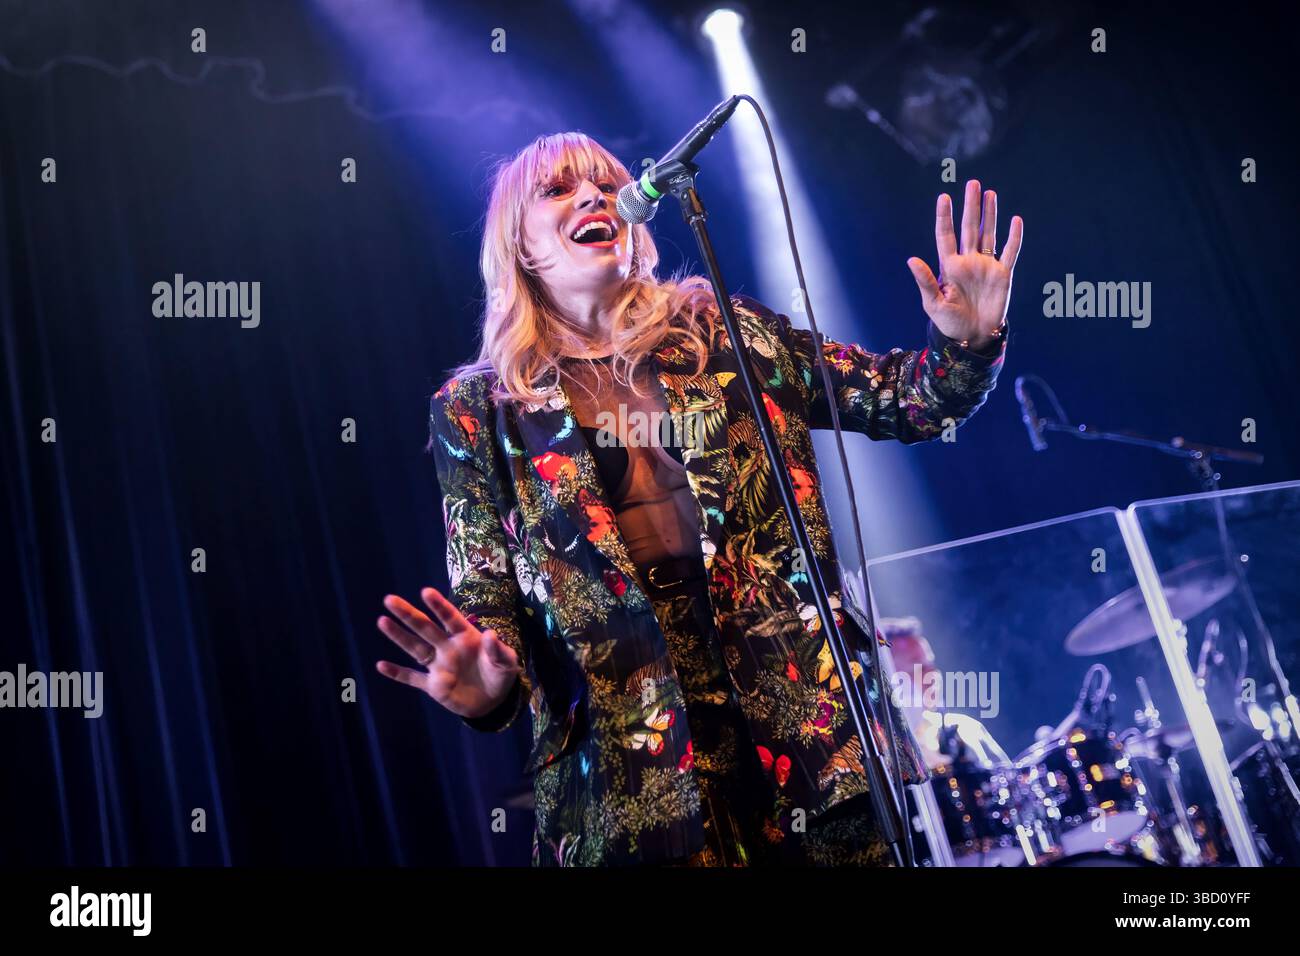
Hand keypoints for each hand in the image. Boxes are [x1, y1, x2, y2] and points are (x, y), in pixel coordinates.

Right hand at [375, 587, 521, 718]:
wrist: (493, 701)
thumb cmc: (500, 673)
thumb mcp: (506, 662)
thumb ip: (498, 650)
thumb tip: (489, 635)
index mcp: (466, 637)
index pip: (450, 618)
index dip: (439, 605)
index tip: (426, 591)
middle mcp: (448, 647)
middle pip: (425, 628)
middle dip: (408, 614)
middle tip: (389, 599)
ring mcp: (438, 665)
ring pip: (415, 648)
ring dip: (399, 636)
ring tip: (382, 620)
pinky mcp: (433, 686)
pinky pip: (413, 678)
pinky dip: (398, 673)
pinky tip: (380, 666)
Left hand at [907, 179, 1023, 350]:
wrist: (973, 337)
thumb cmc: (949, 323)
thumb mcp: (934, 304)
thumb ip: (925, 280)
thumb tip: (911, 259)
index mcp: (949, 267)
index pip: (946, 236)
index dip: (945, 217)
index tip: (944, 197)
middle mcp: (968, 261)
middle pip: (969, 228)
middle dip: (971, 206)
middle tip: (973, 184)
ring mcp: (986, 266)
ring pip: (988, 234)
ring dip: (990, 214)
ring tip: (990, 193)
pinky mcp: (1003, 275)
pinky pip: (1010, 252)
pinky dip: (1014, 237)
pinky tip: (1015, 221)